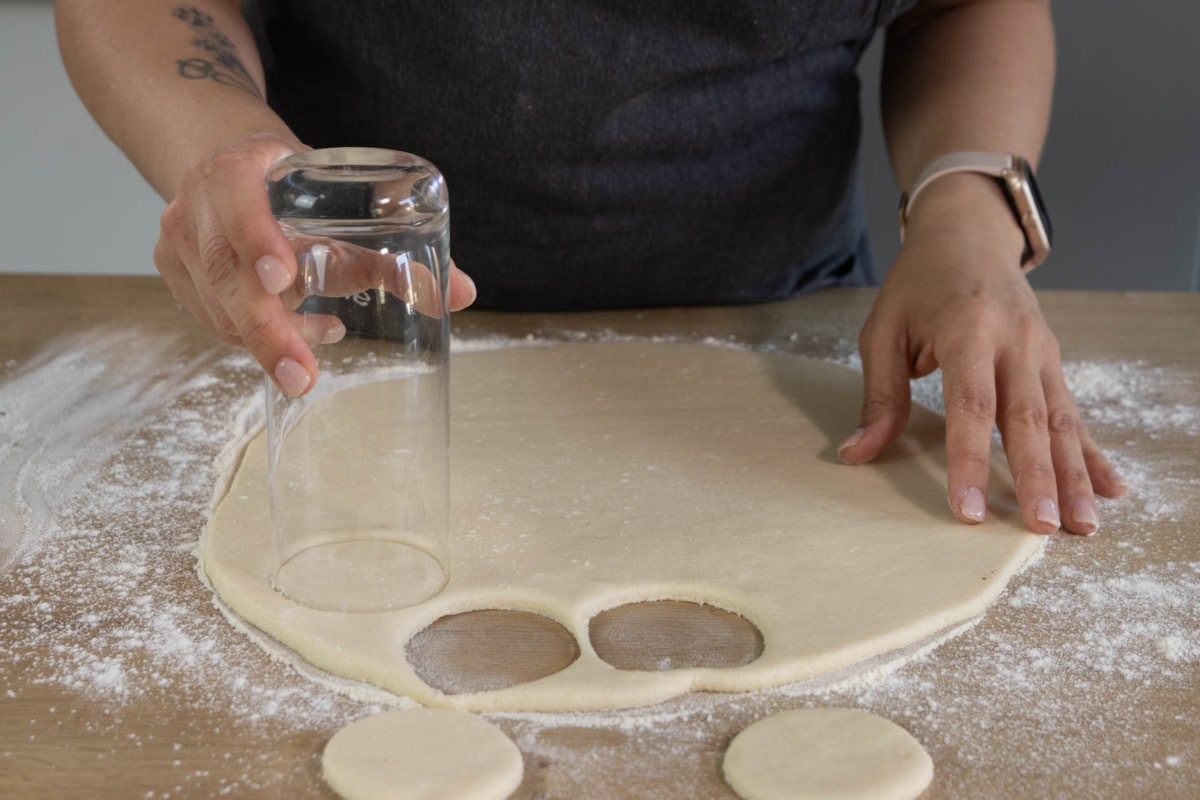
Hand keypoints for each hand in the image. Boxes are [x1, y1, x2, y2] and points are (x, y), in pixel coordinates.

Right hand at [155, 132, 476, 396]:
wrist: (226, 165)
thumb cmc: (292, 185)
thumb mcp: (341, 203)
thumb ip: (396, 250)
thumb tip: (465, 293)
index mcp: (235, 171)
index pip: (239, 203)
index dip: (257, 239)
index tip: (282, 277)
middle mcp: (197, 207)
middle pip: (224, 275)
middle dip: (267, 331)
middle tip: (302, 376)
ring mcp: (178, 243)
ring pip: (222, 308)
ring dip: (276, 336)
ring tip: (326, 336)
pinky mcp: (175, 276)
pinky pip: (217, 321)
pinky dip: (262, 336)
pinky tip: (304, 333)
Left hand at [837, 177, 1125, 534]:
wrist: (968, 236)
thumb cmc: (918, 286)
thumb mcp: (883, 331)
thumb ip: (879, 395)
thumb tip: (856, 453)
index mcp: (967, 329)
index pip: (970, 405)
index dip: (969, 460)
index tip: (967, 510)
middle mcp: (1014, 341)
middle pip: (1027, 419)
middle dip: (1037, 477)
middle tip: (1043, 528)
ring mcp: (1042, 351)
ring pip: (1061, 421)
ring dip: (1074, 476)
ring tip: (1084, 526)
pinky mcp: (1054, 362)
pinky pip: (1076, 414)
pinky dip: (1093, 454)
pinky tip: (1113, 489)